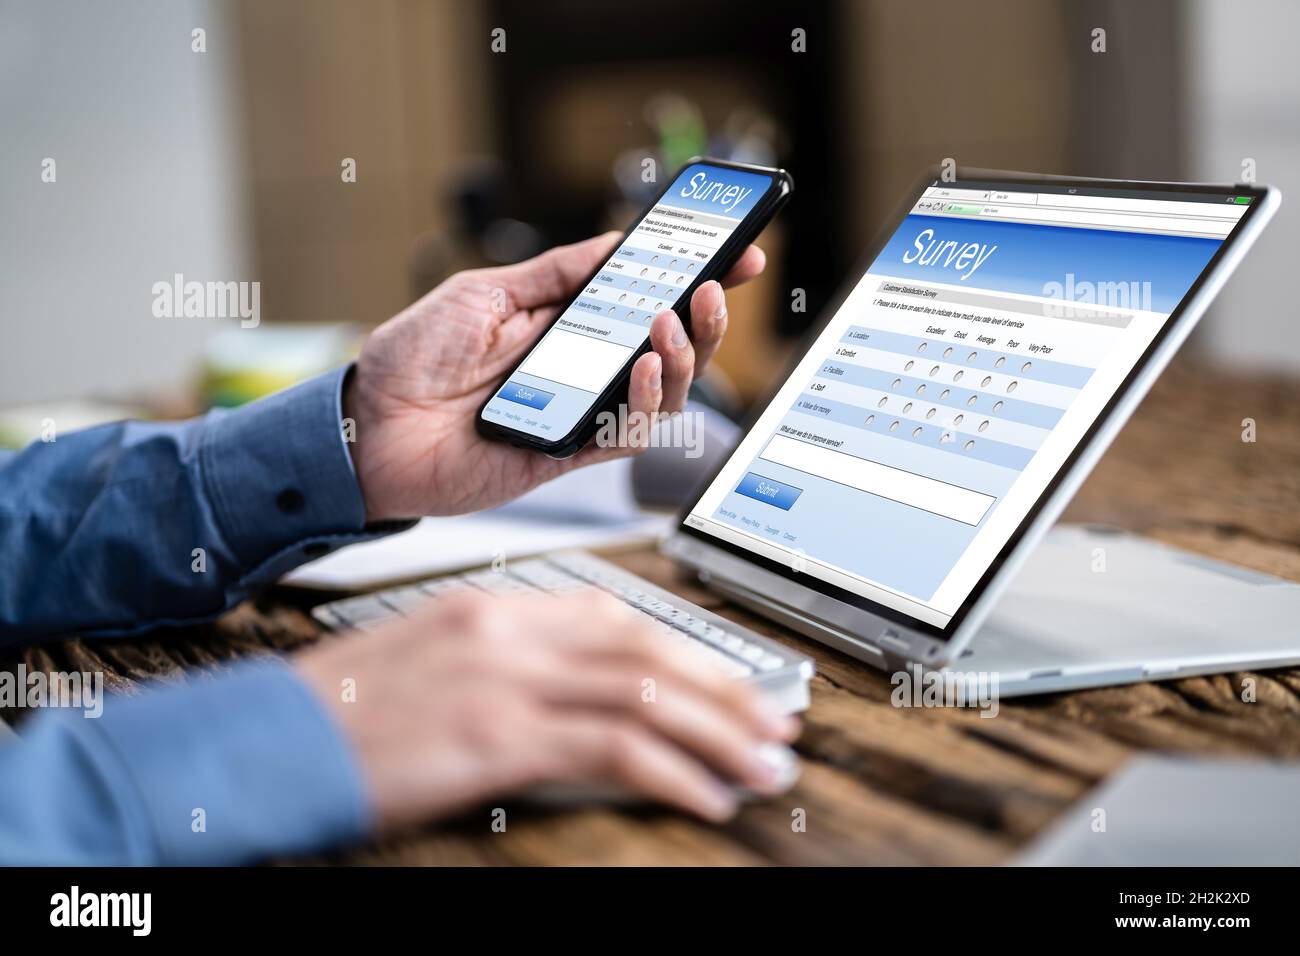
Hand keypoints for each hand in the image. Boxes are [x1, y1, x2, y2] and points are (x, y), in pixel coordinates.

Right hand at [294, 590, 800, 831]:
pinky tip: (705, 796)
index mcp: (493, 606)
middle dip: (724, 690)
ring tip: (761, 766)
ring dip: (718, 734)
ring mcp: (506, 679)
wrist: (268, 738)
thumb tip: (580, 694)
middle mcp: (510, 632)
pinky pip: (614, 747)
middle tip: (773, 724)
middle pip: (647, 649)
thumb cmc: (342, 708)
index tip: (728, 680)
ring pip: (646, 693)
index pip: (615, 615)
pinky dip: (674, 772)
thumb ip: (508, 663)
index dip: (685, 649)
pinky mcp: (497, 736)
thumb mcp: (431, 661)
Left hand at [343, 232, 764, 520]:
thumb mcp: (485, 293)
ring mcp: (579, 413)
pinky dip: (643, 400)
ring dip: (681, 357)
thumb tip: (616, 245)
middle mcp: (581, 371)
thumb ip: (555, 274)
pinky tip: (639, 364)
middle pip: (671, 350)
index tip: (737, 253)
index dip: (694, 281)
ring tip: (669, 322)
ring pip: (662, 395)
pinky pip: (626, 434)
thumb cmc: (413, 359)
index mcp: (566, 327)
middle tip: (712, 289)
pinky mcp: (568, 454)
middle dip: (705, 320)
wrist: (367, 427)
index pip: (646, 301)